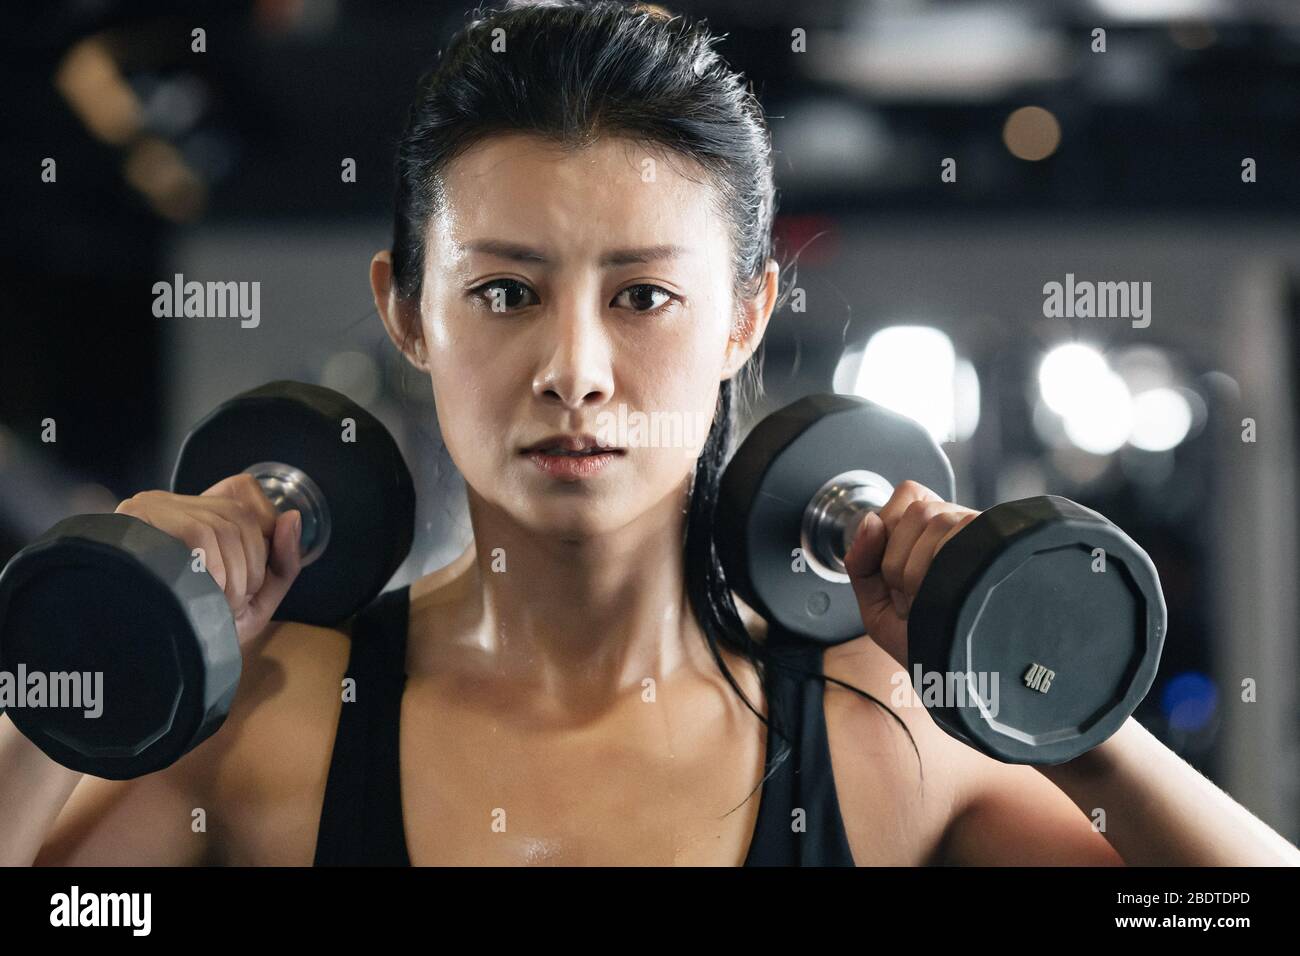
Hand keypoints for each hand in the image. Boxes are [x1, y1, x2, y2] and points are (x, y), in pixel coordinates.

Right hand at [114, 474, 302, 647]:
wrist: (153, 659)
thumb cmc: (203, 627)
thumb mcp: (256, 597)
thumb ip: (283, 560)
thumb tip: (294, 517)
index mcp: (194, 513)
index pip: (243, 490)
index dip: (264, 529)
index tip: (256, 575)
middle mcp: (171, 502)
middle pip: (240, 513)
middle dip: (252, 564)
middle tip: (236, 602)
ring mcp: (151, 507)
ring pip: (222, 525)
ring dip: (234, 574)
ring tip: (218, 605)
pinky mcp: (137, 521)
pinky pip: (198, 532)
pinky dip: (214, 569)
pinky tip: (203, 594)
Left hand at [843, 480, 979, 669]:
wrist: (959, 681)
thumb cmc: (923, 643)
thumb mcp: (876, 603)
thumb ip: (861, 561)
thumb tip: (867, 520)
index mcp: (937, 532)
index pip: (909, 494)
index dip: (889, 530)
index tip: (892, 574)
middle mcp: (965, 527)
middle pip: (915, 510)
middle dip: (896, 560)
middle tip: (911, 598)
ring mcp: (984, 538)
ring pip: (932, 520)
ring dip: (913, 572)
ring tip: (927, 603)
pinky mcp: (998, 550)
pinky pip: (955, 537)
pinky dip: (931, 574)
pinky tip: (941, 600)